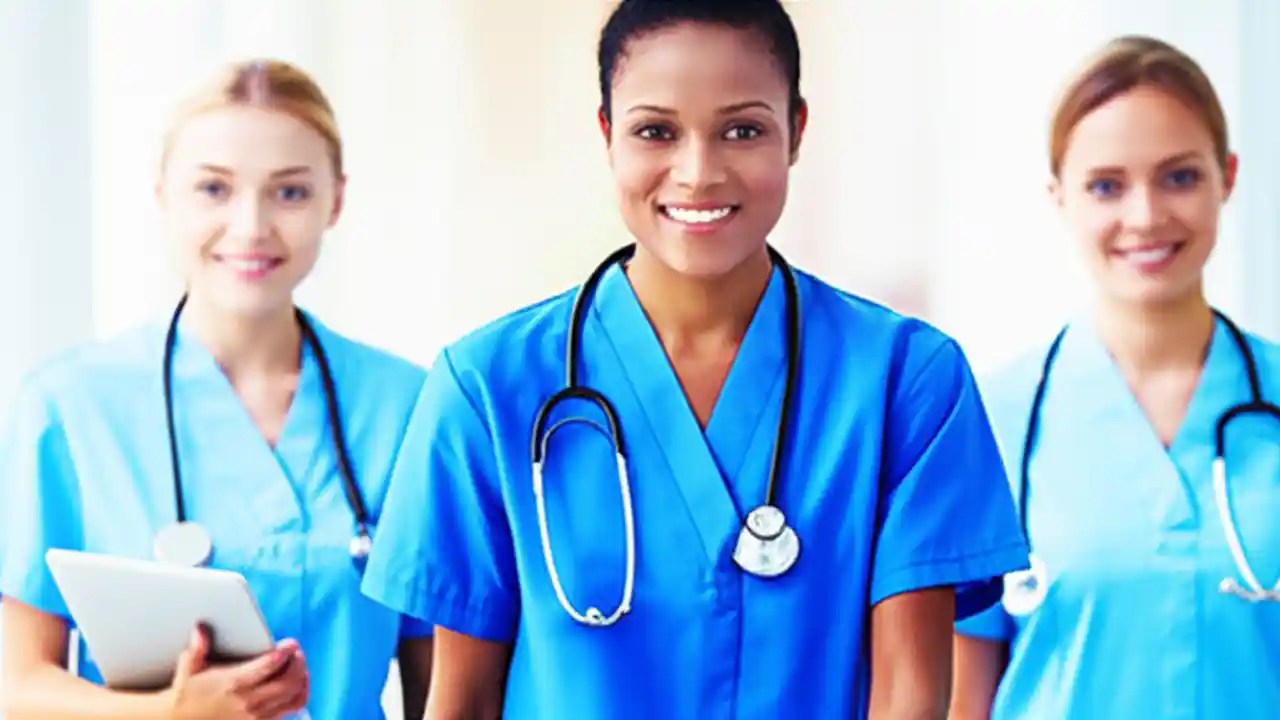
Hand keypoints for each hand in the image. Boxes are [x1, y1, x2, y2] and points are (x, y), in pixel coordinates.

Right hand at [165, 626, 309, 719]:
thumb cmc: (186, 694)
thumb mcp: (187, 670)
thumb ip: (197, 649)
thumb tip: (200, 628)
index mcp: (234, 683)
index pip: (270, 665)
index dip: (285, 652)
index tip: (290, 643)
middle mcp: (249, 701)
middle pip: (289, 681)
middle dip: (298, 663)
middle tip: (296, 652)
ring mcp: (257, 716)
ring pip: (293, 696)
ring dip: (301, 679)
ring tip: (299, 665)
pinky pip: (291, 709)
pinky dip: (300, 695)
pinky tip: (297, 684)